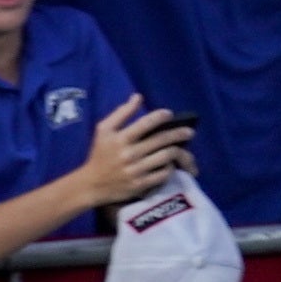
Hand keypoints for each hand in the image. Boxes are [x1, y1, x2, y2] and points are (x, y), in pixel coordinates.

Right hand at [71, 99, 196, 213]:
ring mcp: (135, 170)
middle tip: (189, 132)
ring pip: (166, 156)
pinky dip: (170, 167)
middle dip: (179, 134)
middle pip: (161, 140)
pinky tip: (172, 164)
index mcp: (120, 138)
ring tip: (183, 148)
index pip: (145, 123)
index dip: (160, 117)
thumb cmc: (100, 154)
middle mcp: (129, 154)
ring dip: (178, 152)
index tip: (169, 114)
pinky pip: (163, 173)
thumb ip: (121, 113)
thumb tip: (138, 97)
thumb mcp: (104, 130)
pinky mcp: (140, 184)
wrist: (91, 184)